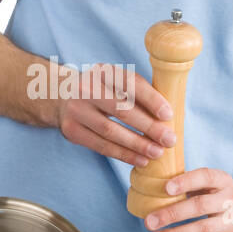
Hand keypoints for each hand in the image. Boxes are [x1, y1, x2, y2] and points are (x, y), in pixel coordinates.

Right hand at [55, 63, 176, 166]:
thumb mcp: (118, 83)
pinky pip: (101, 146)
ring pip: (111, 131)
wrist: (63, 98)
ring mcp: (76, 109)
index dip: (151, 100)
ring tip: (157, 153)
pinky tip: (140, 160)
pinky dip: (123, 155)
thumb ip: (140, 93)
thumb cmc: (104, 91)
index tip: (169, 115)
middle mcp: (86, 87)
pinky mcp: (71, 130)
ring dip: (137, 145)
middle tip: (169, 140)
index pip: (130, 84)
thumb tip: (169, 118)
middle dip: (148, 127)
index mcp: (103, 71)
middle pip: (121, 110)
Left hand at [143, 168, 232, 231]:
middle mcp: (232, 200)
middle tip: (149, 222)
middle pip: (200, 206)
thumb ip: (191, 186)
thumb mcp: (214, 187)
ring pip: (203, 229)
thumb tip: (152, 189)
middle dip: (172, 214)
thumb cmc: (222, 200)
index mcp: (224, 181)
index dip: (186, 181)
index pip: (206, 176)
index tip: (165, 188)